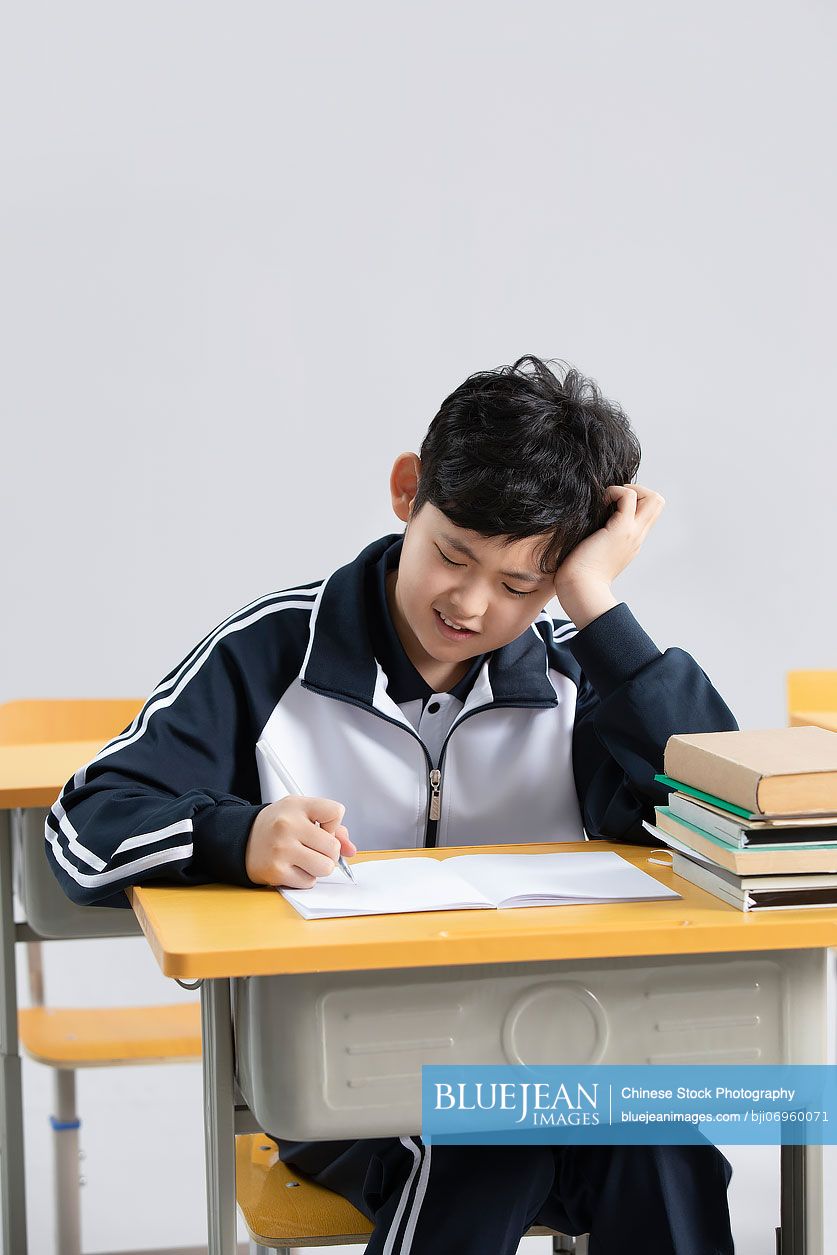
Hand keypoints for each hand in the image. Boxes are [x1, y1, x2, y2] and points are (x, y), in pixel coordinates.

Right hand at [245, 795, 356, 887]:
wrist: (242, 840)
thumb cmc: (277, 827)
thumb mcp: (301, 814)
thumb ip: (331, 828)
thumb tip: (350, 851)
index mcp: (296, 806)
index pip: (335, 811)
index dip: (334, 824)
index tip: (321, 828)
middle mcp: (287, 825)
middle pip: (333, 846)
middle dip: (329, 852)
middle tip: (314, 848)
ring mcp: (281, 850)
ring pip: (325, 867)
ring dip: (319, 867)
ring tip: (305, 859)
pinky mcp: (276, 872)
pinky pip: (309, 882)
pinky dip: (306, 878)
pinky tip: (293, 867)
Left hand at [552, 484, 664, 628]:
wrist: (580, 589)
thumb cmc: (580, 575)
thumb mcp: (595, 552)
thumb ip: (600, 538)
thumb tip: (588, 525)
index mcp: (632, 541)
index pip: (649, 512)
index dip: (635, 500)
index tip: (612, 504)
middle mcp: (637, 536)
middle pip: (658, 502)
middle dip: (638, 490)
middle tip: (614, 498)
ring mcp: (632, 532)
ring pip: (653, 497)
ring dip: (629, 489)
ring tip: (608, 499)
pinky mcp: (620, 529)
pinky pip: (628, 497)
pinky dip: (614, 491)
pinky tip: (599, 502)